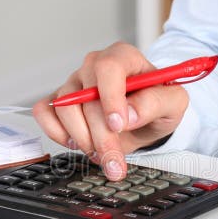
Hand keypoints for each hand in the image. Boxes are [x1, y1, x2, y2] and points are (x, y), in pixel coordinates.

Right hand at [33, 42, 188, 180]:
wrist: (146, 118)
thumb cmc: (158, 104)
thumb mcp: (173, 103)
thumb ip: (156, 103)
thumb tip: (128, 114)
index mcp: (123, 57)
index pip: (108, 68)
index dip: (110, 98)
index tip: (119, 126)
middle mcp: (94, 65)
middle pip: (85, 96)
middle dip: (101, 135)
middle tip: (115, 161)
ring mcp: (74, 82)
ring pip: (64, 108)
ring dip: (83, 139)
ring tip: (103, 154)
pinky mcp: (59, 100)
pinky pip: (44, 113)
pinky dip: (57, 133)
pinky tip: (79, 143)